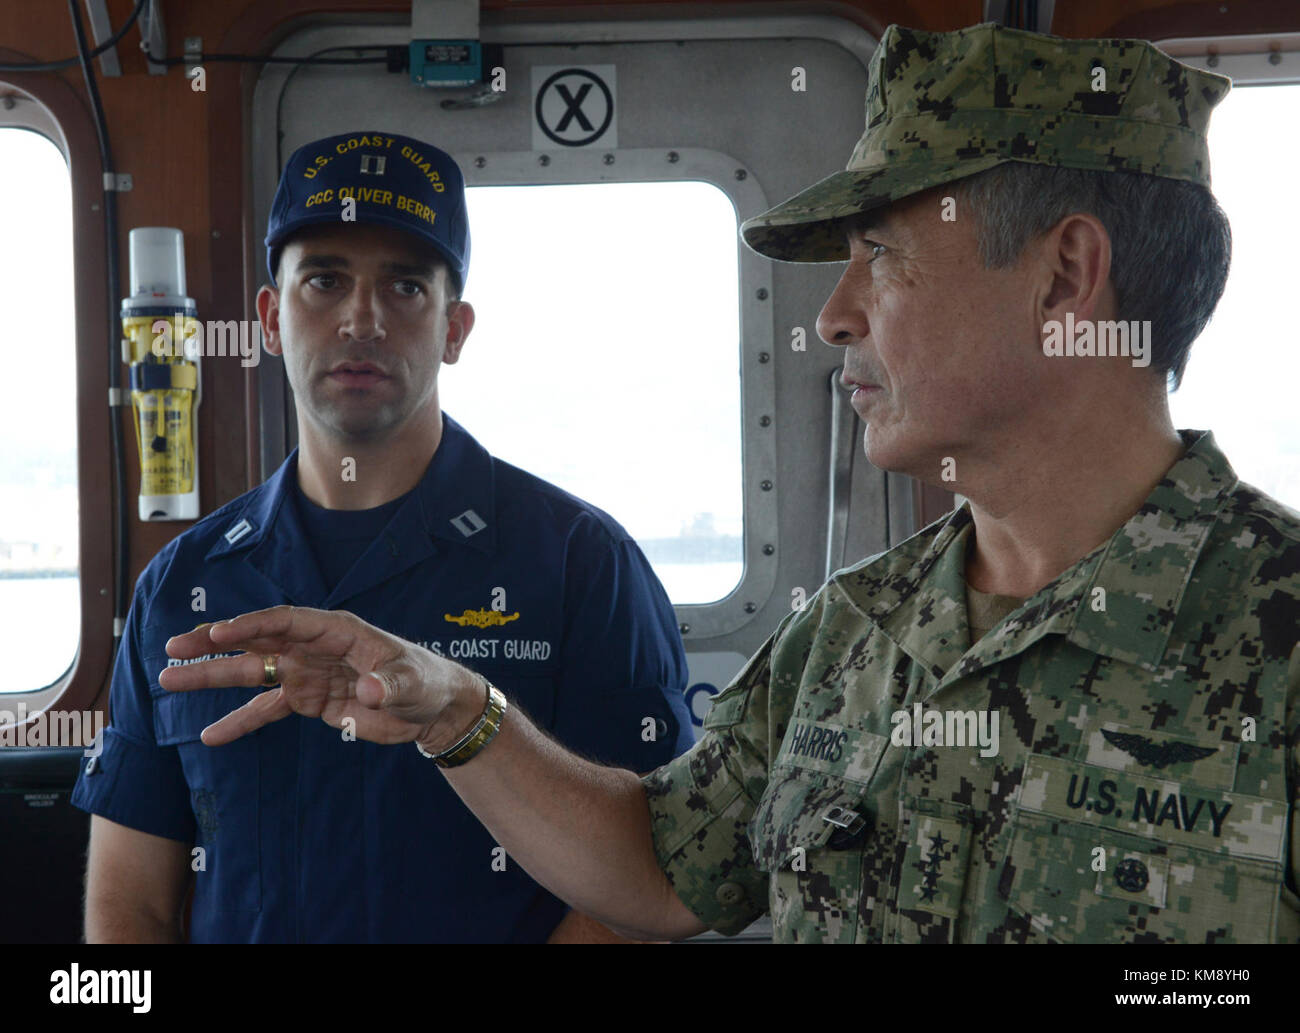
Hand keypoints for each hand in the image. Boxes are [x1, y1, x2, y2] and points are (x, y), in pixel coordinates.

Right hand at [159, 605, 482, 748]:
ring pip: (252, 671)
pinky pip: (266, 710)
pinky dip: (240, 722)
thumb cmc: (425, 681)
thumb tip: (368, 690)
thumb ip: (388, 685)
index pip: (287, 622)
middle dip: (215, 644)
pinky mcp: (308, 700)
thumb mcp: (411, 682)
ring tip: (169, 680)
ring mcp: (308, 673)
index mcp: (337, 630)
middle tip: (174, 648)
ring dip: (213, 676)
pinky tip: (210, 735)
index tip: (219, 634)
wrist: (433, 708)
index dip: (253, 626)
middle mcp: (315, 647)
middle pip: (258, 641)